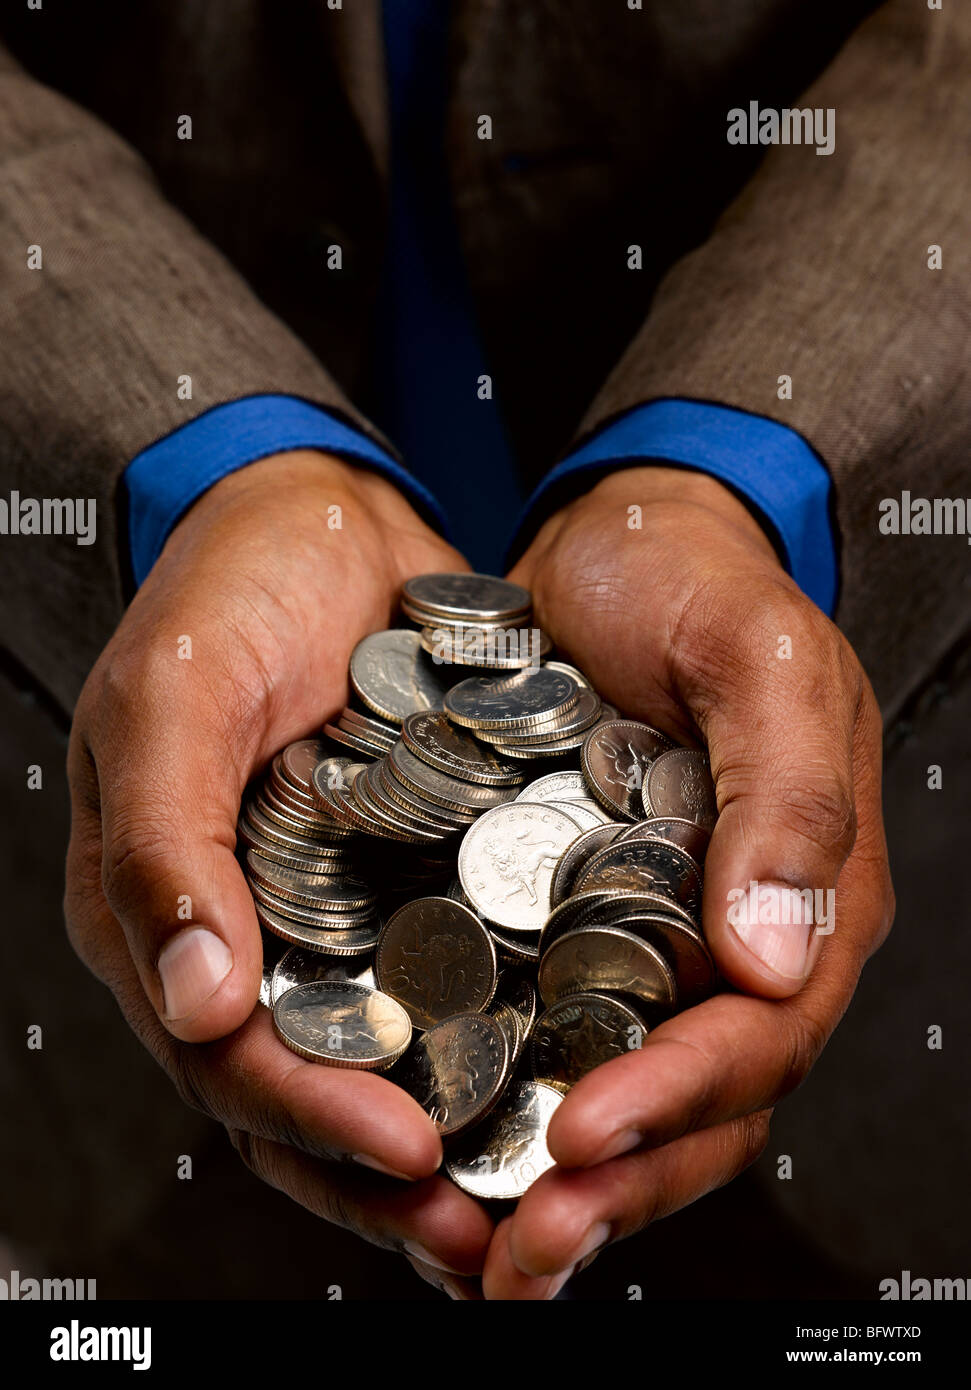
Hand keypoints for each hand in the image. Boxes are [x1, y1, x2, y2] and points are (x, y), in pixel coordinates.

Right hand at [65, 450, 492, 1280]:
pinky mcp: (400, 881)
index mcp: (159, 913)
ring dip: (454, 1129)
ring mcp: (324, 914)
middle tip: (489, 1230)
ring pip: (381, 1058)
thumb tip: (191, 1005)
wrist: (320, 516)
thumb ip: (162, 846)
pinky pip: (443, 982)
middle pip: (307, 1092)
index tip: (407, 1146)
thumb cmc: (225, 591)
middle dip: (391, 1172)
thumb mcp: (172, 697)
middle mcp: (241, 935)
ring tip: (536, 1184)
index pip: (225, 1056)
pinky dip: (490, 1039)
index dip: (310, 1114)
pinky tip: (558, 1076)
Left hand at [483, 466, 893, 1297]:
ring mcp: (659, 938)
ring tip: (478, 1250)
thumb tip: (781, 958)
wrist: (616, 540)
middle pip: (702, 1102)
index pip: (764, 1034)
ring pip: (632, 1094)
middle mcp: (737, 936)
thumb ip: (786, 794)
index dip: (681, 1097)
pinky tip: (452, 1152)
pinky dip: (519, 1107)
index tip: (584, 1132)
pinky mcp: (581, 923)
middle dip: (617, 1183)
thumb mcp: (756, 657)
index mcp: (805, 886)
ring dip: (563, 1181)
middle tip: (518, 1249)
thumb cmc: (694, 581)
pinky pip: (563, 1038)